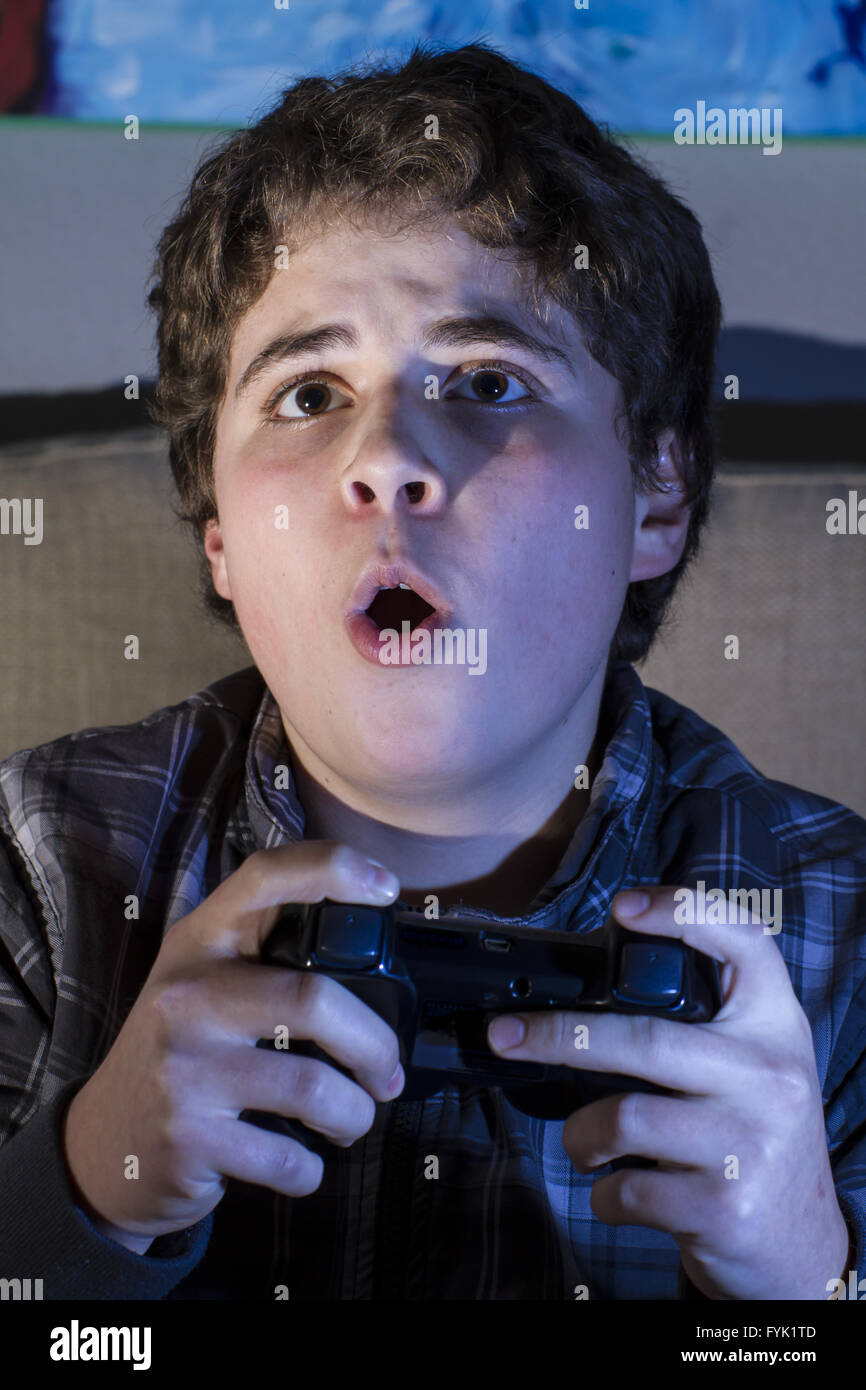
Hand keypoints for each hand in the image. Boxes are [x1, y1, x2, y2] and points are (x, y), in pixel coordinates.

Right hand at [62, 842, 404, 1251]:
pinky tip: (302, 1160)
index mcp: (200, 942)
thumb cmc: (181, 1053)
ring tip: (352, 1117)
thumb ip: (267, 955)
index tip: (385, 886)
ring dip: (353, 1113)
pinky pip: (287, 1157)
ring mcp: (183, 1065)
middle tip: (386, 1072)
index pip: (265, 878)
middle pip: (315, 1000)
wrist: (106, 1144)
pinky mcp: (188, 1135)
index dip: (332, 868)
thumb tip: (374, 952)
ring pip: (313, 1087)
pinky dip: (311, 1168)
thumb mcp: (205, 983)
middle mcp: (187, 995)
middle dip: (375, 1046)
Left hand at [487, 885, 849, 1298]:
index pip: (745, 942)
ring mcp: (749, 1142)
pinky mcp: (724, 1206)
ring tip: (586, 1142)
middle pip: (645, 1037)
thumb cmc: (752, 1136)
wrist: (801, 1247)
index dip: (683, 911)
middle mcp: (770, 1076)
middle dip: (559, 1035)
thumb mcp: (751, 1066)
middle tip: (506, 1034)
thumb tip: (587, 994)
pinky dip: (602, 1191)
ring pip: (622, 1117)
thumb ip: (699, 1025)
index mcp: (776, 1026)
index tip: (623, 908)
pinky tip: (617, 1189)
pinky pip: (626, 1188)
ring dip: (580, 1134)